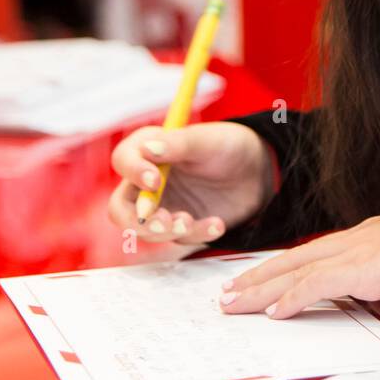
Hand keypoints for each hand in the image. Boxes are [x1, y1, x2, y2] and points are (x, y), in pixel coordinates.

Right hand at [108, 121, 275, 246]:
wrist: (258, 172)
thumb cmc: (229, 147)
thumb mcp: (208, 140)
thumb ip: (178, 144)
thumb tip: (147, 150)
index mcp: (149, 150)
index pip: (123, 161)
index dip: (133, 172)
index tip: (154, 180)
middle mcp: (148, 182)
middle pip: (121, 208)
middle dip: (138, 221)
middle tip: (164, 222)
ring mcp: (163, 206)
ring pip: (147, 230)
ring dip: (168, 230)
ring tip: (190, 222)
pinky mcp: (181, 225)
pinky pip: (180, 238)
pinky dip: (198, 235)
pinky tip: (217, 224)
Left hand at [219, 205, 379, 318]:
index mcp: (363, 237)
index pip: (312, 254)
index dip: (282, 268)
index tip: (259, 280)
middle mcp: (352, 240)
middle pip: (292, 260)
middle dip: (257, 277)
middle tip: (228, 293)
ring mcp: (353, 251)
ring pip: (293, 271)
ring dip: (259, 289)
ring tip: (233, 303)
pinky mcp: (358, 268)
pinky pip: (314, 285)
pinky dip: (291, 298)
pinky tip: (273, 312)